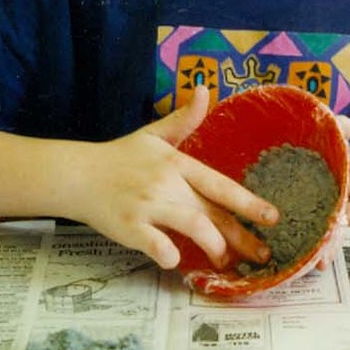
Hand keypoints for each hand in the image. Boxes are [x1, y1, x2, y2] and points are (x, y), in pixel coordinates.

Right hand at [69, 85, 278, 270]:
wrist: (76, 174)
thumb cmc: (118, 157)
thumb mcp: (153, 135)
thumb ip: (184, 118)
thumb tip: (206, 89)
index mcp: (175, 163)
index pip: (220, 184)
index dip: (248, 203)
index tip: (272, 217)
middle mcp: (166, 183)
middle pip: (213, 212)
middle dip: (241, 237)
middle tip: (261, 255)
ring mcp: (147, 206)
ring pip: (193, 227)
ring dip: (214, 247)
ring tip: (225, 261)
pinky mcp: (129, 227)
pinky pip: (157, 244)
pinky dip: (170, 255)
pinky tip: (177, 260)